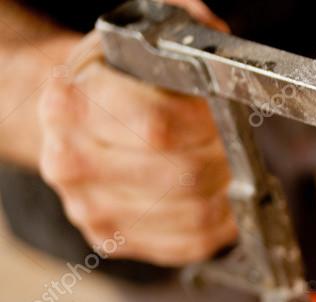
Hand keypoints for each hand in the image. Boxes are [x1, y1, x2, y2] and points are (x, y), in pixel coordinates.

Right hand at [37, 2, 234, 265]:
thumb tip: (216, 40)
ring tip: (231, 175)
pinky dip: (216, 230)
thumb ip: (184, 33)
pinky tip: (221, 207)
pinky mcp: (109, 239)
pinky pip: (183, 247)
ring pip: (189, 216)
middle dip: (224, 162)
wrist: (71, 118)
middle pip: (180, 176)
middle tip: (236, 150)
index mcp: (72, 103)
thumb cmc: (116, 79)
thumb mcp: (140, 42)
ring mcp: (87, 205)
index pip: (159, 127)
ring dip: (228, 198)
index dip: (208, 125)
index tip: (226, 116)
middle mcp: (70, 159)